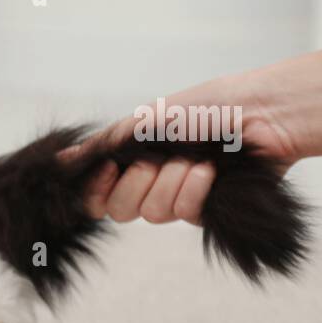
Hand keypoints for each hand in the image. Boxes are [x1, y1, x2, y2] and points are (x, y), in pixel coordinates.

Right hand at [70, 73, 300, 225]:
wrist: (260, 114)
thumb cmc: (207, 108)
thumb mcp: (145, 120)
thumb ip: (103, 144)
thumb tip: (61, 160)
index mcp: (132, 159)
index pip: (97, 195)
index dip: (95, 190)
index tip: (107, 169)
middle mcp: (151, 182)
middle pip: (118, 210)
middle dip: (136, 184)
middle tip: (155, 161)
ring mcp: (177, 197)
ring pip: (150, 214)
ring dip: (170, 183)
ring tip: (195, 160)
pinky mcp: (204, 210)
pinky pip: (182, 214)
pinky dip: (192, 189)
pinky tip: (208, 172)